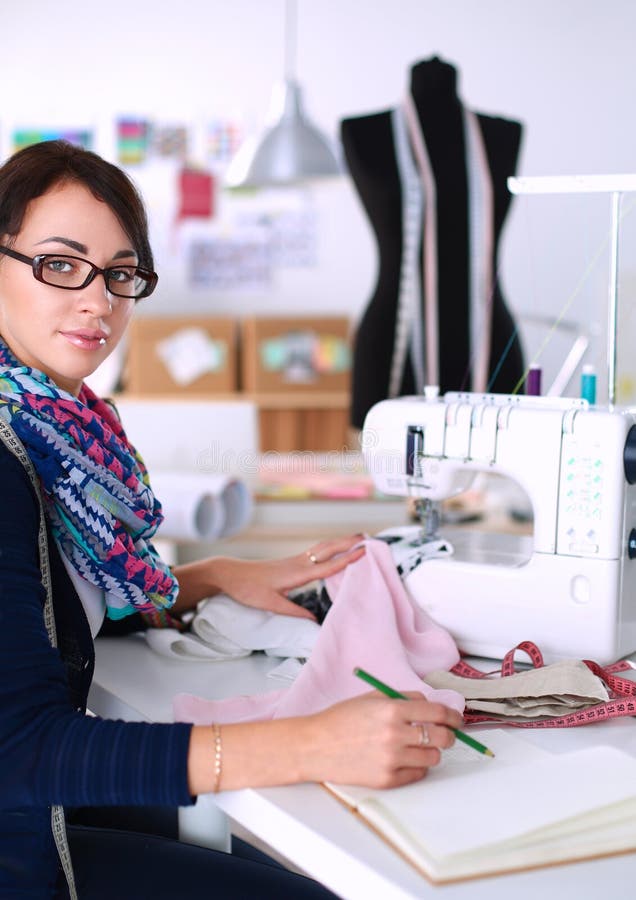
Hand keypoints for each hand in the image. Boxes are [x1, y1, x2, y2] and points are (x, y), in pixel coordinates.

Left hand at [209, 534, 365, 619]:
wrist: (231, 574)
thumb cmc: (249, 589)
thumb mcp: (271, 604)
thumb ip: (294, 612)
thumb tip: (315, 620)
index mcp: (297, 573)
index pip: (328, 565)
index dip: (347, 559)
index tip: (364, 551)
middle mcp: (299, 563)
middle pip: (329, 549)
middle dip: (349, 543)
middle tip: (370, 539)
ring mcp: (296, 560)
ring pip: (323, 547)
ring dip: (341, 542)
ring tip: (358, 538)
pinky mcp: (292, 561)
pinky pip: (316, 551)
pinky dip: (331, 547)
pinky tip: (335, 549)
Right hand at [303, 692, 462, 787]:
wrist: (315, 746)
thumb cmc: (341, 719)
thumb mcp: (372, 697)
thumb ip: (404, 698)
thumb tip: (431, 705)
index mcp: (392, 709)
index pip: (438, 712)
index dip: (453, 716)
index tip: (456, 719)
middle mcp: (395, 734)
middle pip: (442, 737)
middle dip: (448, 735)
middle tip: (444, 734)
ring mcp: (392, 759)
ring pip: (433, 757)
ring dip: (430, 751)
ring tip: (416, 746)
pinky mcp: (387, 780)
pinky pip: (418, 774)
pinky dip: (416, 767)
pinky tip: (403, 759)